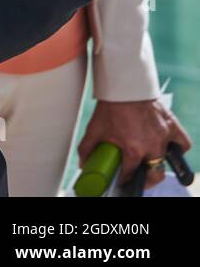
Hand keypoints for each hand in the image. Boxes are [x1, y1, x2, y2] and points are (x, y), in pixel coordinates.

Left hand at [77, 98, 192, 189]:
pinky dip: (178, 148)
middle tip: (137, 177)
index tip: (121, 179)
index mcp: (133, 149)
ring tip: (148, 164)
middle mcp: (152, 146)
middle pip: (152, 173)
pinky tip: (167, 148)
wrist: (125, 87)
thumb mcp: (95, 129)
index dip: (124, 178)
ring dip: (157, 165)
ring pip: (165, 160)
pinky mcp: (172, 126)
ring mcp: (164, 137)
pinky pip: (182, 144)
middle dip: (144, 179)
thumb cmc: (111, 106)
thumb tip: (83, 162)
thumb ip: (87, 148)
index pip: (130, 173)